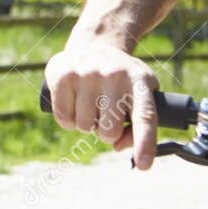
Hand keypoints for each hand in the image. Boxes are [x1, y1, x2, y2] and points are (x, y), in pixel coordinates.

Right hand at [43, 42, 159, 169]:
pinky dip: (67, 121)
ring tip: (90, 105)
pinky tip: (74, 105)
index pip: (145, 116)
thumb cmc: (122, 80)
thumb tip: (119, 146)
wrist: (97, 44)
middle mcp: (114, 76)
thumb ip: (138, 125)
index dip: (144, 143)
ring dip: (86, 124)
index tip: (144, 165)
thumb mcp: (139, 94)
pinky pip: (63, 118)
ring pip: (83, 126)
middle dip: (106, 132)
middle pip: (109, 130)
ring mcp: (87, 74)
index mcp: (140, 82)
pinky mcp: (63, 75)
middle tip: (105, 116)